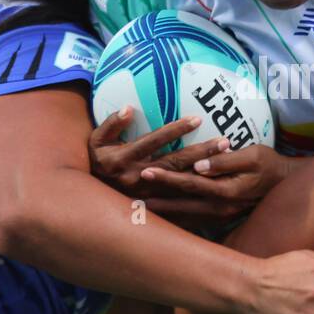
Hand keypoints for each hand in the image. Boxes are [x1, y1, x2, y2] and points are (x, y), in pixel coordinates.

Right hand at [88, 106, 229, 197]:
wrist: (86, 200)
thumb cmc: (94, 163)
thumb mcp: (94, 141)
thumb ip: (111, 124)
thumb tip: (128, 109)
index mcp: (123, 158)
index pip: (154, 141)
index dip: (175, 130)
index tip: (197, 119)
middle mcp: (137, 176)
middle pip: (175, 162)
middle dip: (201, 151)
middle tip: (225, 140)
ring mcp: (147, 192)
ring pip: (181, 179)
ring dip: (204, 168)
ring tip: (226, 157)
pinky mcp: (154, 204)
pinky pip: (180, 198)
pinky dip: (199, 190)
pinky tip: (217, 181)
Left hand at [140, 145, 299, 220]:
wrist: (287, 185)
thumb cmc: (270, 165)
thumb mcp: (253, 156)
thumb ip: (225, 161)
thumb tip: (199, 165)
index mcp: (226, 190)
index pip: (189, 183)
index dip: (166, 177)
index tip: (145, 172)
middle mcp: (220, 208)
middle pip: (181, 205)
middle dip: (155, 200)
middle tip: (128, 198)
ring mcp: (220, 217)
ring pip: (184, 218)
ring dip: (161, 215)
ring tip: (136, 213)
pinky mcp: (220, 219)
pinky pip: (192, 224)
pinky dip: (174, 222)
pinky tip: (158, 222)